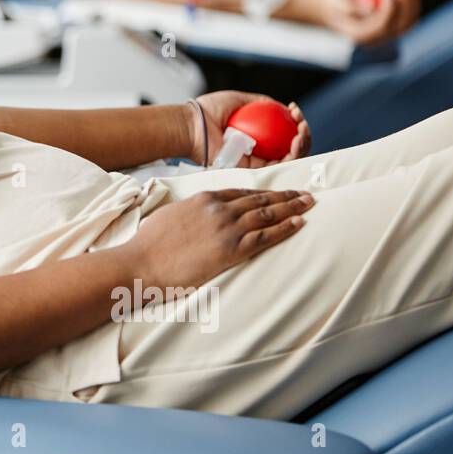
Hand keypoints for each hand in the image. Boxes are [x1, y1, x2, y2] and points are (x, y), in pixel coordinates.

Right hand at [129, 188, 313, 289]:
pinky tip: (298, 223)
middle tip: (304, 194)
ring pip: (267, 214)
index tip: (277, 192)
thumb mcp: (169, 215)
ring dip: (291, 207)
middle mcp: (219, 209)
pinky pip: (265, 236)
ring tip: (308, 204)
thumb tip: (191, 215)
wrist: (143, 261)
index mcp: (204, 199)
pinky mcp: (231, 250)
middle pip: (260, 199)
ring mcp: (227, 228)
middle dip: (285, 196)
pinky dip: (285, 228)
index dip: (263, 191)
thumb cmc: (150, 243)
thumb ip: (187, 211)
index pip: (241, 192)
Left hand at [188, 91, 310, 167]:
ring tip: (302, 130)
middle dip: (303, 135)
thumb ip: (260, 102)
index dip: (294, 123)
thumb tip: (282, 107)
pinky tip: (296, 141)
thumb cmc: (208, 111)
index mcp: (254, 136)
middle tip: (302, 122)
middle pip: (289, 147)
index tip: (294, 111)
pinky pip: (277, 166)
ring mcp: (254, 162)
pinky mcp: (251, 171)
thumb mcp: (238, 100)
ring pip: (288, 158)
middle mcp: (256, 151)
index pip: (282, 133)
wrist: (193, 125)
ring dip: (302, 144)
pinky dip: (291, 155)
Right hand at [304, 0, 419, 44]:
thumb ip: (349, 5)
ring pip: (409, 19)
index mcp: (361, 37)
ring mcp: (388, 34)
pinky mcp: (395, 24)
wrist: (334, 5)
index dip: (390, 8)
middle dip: (403, 0)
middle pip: (400, 24)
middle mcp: (377, 40)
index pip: (382, 26)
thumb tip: (370, 11)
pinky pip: (410, 14)